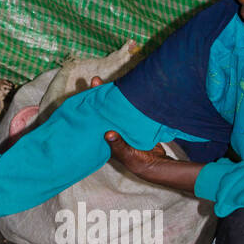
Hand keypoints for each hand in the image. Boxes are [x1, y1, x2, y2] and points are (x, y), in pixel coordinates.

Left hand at [88, 75, 201, 193]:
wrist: (154, 163)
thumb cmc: (136, 160)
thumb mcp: (127, 154)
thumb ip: (118, 144)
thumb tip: (108, 134)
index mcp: (106, 135)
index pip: (96, 116)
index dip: (92, 104)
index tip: (89, 91)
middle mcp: (112, 128)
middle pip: (104, 108)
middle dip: (101, 95)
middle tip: (96, 81)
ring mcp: (123, 124)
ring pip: (116, 107)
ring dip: (115, 96)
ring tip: (110, 81)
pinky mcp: (134, 123)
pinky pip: (128, 110)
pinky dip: (127, 102)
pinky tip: (128, 91)